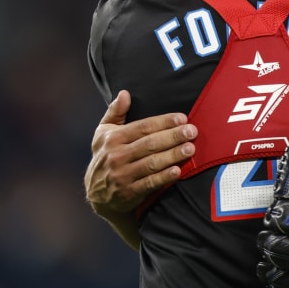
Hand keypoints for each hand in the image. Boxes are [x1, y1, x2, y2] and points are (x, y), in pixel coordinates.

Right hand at [84, 90, 196, 215]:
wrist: (96, 193)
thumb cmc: (105, 157)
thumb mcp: (103, 133)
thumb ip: (115, 112)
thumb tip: (124, 93)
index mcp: (113, 138)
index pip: (143, 127)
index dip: (164, 122)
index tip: (182, 118)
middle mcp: (116, 156)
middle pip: (150, 144)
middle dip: (173, 136)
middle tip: (192, 132)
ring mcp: (122, 175)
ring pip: (152, 163)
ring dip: (173, 155)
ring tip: (190, 148)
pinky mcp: (129, 193)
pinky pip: (149, 183)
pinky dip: (164, 177)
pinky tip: (177, 171)